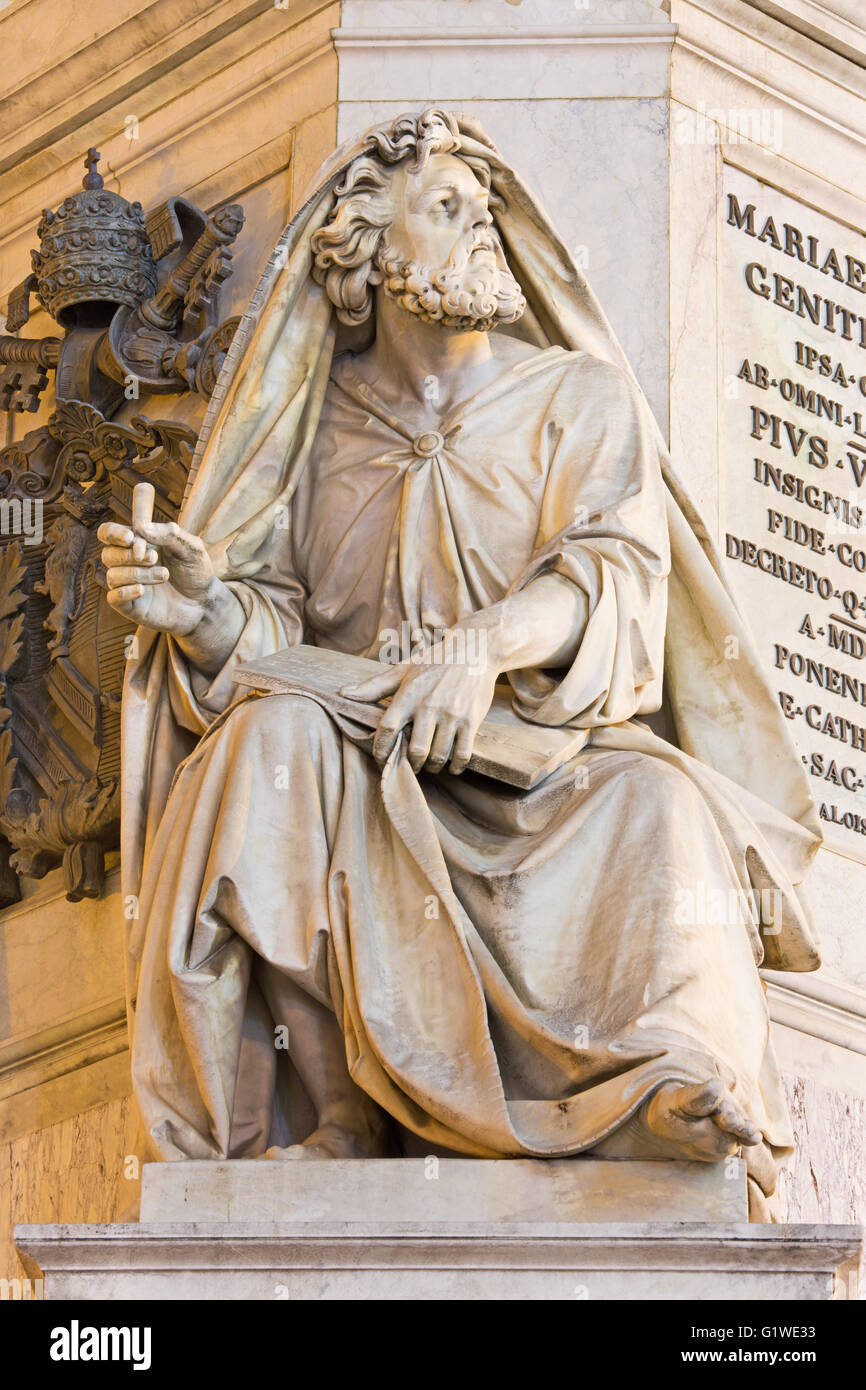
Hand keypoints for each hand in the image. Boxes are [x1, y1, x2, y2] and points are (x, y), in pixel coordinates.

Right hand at [98, 485, 218, 636]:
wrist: (205, 604)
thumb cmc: (196, 572)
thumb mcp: (191, 548)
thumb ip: (169, 534)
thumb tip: (140, 526)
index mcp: (138, 545)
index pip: (109, 534)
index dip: (113, 534)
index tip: (131, 538)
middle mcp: (129, 564)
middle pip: (108, 555)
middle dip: (128, 555)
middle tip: (154, 558)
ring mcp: (128, 586)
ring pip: (113, 576)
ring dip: (136, 574)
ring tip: (164, 575)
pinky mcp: (131, 607)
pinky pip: (113, 597)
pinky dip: (125, 592)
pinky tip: (142, 590)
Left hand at [342, 639, 498, 774]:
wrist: (473, 649)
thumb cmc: (434, 661)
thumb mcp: (403, 669)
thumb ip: (374, 686)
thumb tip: (344, 694)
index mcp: (408, 695)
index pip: (387, 730)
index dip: (381, 750)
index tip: (382, 759)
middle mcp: (429, 706)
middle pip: (416, 751)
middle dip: (411, 765)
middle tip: (410, 766)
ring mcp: (451, 714)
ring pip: (438, 756)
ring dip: (433, 767)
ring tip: (430, 765)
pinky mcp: (471, 720)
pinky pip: (462, 754)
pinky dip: (455, 766)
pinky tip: (451, 765)